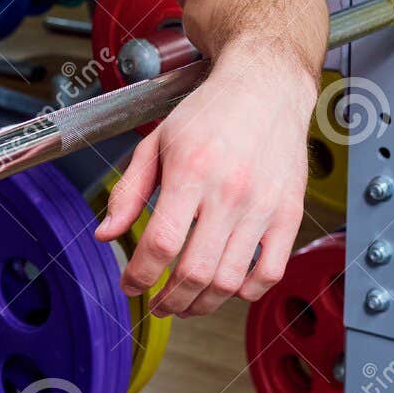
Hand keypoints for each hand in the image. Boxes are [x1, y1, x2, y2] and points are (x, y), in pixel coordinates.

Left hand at [96, 49, 314, 317]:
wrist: (265, 88)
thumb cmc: (209, 113)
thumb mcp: (156, 142)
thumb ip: (129, 191)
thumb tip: (105, 234)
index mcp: (190, 171)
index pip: (161, 242)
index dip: (140, 275)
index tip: (131, 285)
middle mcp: (229, 191)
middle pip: (195, 271)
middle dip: (169, 300)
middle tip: (158, 304)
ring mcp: (263, 206)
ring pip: (231, 280)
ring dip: (202, 303)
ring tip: (186, 303)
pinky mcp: (289, 213)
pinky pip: (270, 271)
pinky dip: (247, 292)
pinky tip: (229, 289)